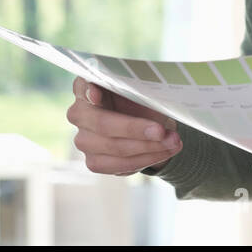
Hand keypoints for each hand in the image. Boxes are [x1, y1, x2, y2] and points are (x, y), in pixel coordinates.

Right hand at [66, 76, 182, 175]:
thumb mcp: (142, 88)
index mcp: (87, 86)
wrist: (148, 124)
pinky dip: (146, 159)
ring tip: (173, 142)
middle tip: (161, 131)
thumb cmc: (141, 100)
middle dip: (135, 129)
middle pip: (102, 124)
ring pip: (115, 148)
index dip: (88, 91)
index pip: (83, 86)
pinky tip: (164, 152)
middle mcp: (79, 113)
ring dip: (148, 147)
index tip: (98, 94)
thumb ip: (137, 86)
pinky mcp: (94, 161)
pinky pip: (119, 165)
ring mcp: (83, 139)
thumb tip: (143, 90)